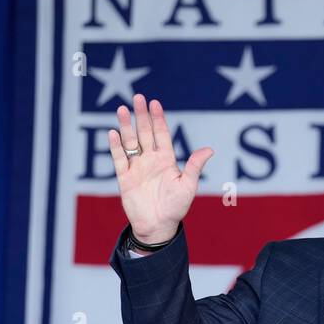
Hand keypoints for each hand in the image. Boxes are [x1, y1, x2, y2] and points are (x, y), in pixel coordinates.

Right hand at [107, 93, 213, 244]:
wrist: (158, 226)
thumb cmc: (176, 207)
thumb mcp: (188, 186)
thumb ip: (194, 166)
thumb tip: (209, 149)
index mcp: (166, 160)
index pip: (162, 134)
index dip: (158, 119)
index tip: (155, 103)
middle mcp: (151, 160)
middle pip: (144, 133)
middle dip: (141, 115)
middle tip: (138, 97)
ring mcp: (137, 168)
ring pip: (130, 143)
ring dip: (126, 126)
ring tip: (121, 109)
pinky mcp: (125, 178)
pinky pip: (119, 160)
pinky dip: (116, 147)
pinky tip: (113, 133)